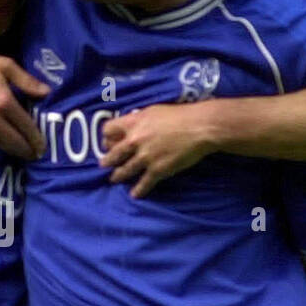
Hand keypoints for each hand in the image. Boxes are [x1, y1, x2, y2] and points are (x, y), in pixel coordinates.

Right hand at [0, 47, 47, 161]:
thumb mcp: (6, 66)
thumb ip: (27, 81)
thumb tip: (47, 92)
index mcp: (4, 100)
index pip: (26, 126)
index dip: (36, 139)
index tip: (42, 148)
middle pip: (14, 140)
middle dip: (26, 150)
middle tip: (34, 156)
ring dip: (11, 153)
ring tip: (20, 156)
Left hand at [100, 102, 216, 196]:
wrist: (200, 128)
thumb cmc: (180, 115)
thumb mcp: (154, 111)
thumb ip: (139, 120)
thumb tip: (131, 126)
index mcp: (133, 123)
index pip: (107, 130)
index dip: (106, 138)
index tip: (108, 143)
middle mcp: (135, 140)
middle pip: (112, 154)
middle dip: (107, 161)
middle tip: (105, 164)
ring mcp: (145, 157)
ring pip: (123, 171)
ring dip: (117, 176)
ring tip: (114, 179)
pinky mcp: (157, 170)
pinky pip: (143, 184)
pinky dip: (138, 190)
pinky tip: (135, 195)